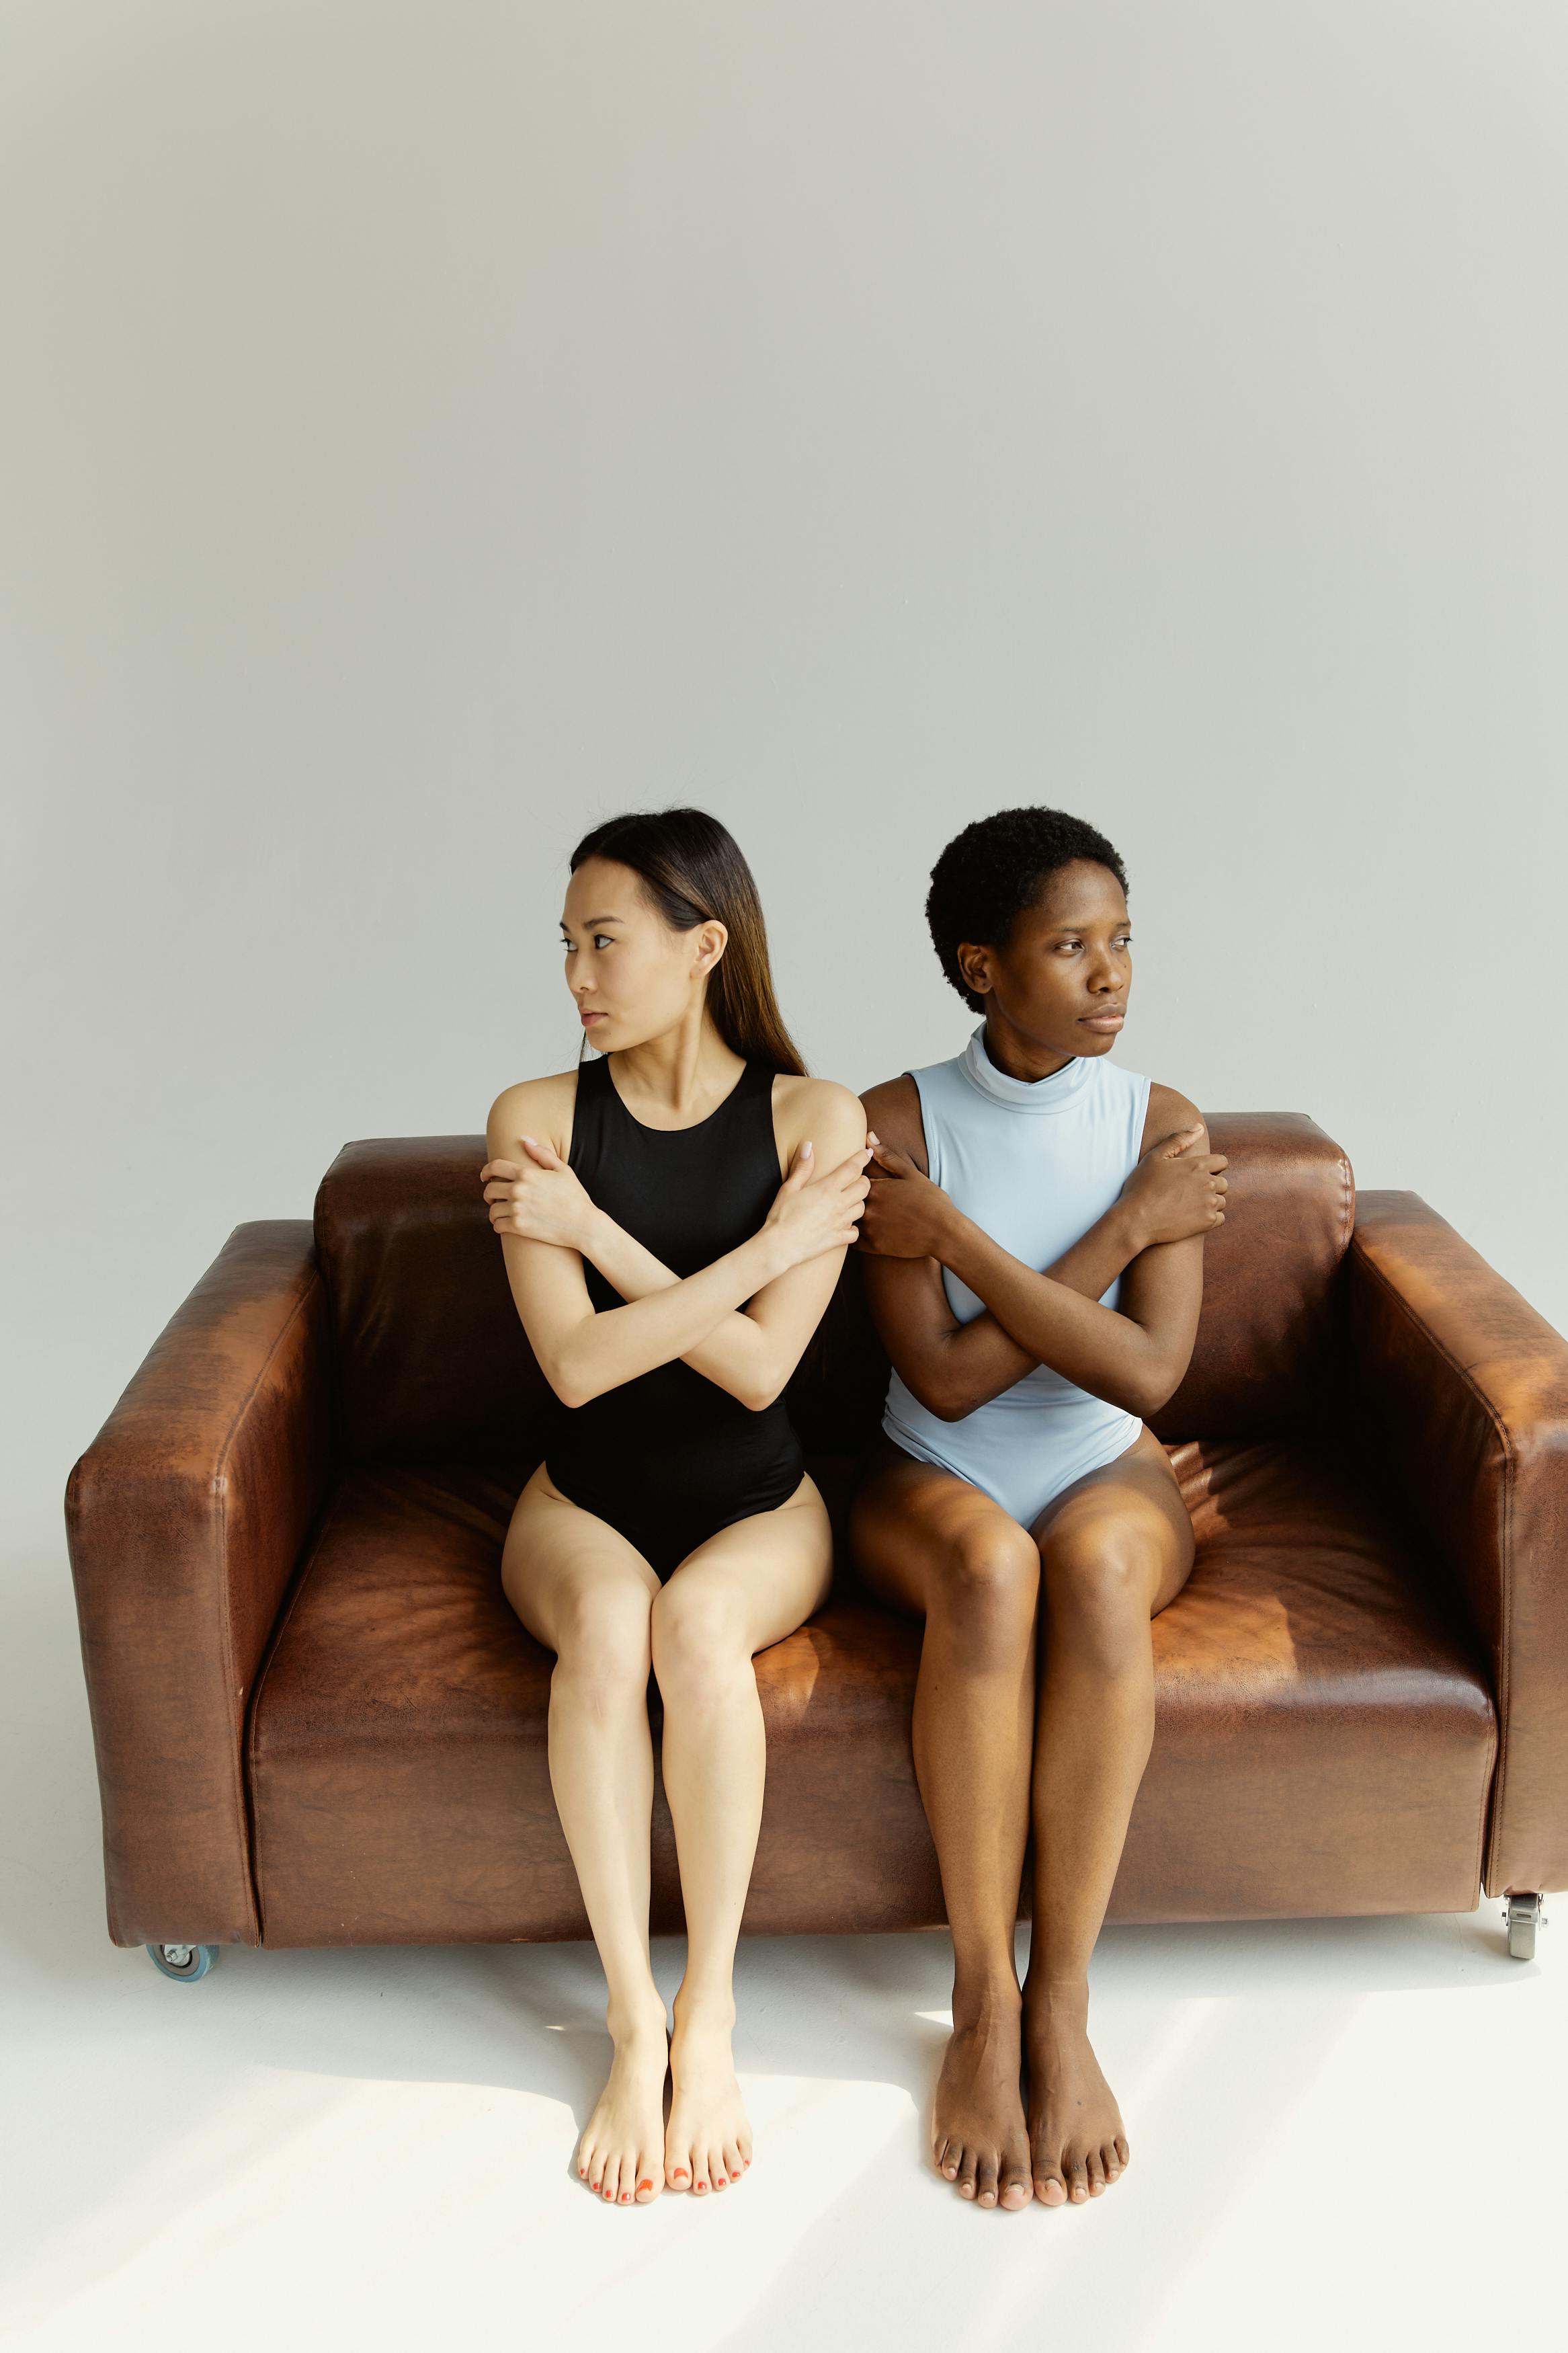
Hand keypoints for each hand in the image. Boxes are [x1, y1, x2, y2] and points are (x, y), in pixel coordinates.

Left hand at [480, 1139, 598, 1250]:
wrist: (583, 1225)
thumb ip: (542, 1154)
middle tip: (493, 1198)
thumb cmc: (575, 1197)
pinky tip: (503, 1225)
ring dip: (493, 1211)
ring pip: (492, 1209)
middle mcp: (519, 1190)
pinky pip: (497, 1225)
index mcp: (527, 1173)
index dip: (486, 1171)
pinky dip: (497, 1225)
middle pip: (490, 1189)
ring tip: (499, 1214)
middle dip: (489, 1193)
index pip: (495, 1167)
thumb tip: (525, 1140)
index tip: (484, 1176)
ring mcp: (518, 1209)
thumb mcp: (562, 1170)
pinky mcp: (519, 1227)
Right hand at [760, 1136, 873, 1271]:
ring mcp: (840, 1222)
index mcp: (827, 1189)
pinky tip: (846, 1225)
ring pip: (862, 1208)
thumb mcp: (789, 1188)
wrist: (780, 1246)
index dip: (861, 1158)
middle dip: (864, 1180)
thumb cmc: (781, 1216)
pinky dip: (853, 1227)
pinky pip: (855, 1232)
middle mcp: (838, 1204)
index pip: (851, 1168)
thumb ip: (802, 1167)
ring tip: (851, 1199)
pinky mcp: (838, 1239)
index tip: (866, 1153)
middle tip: (857, 1178)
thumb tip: (809, 1146)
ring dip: (858, 1202)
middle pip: (863, 1188)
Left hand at [853, 1130, 957, 1258]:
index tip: (861, 1184)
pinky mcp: (873, 1247)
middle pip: (847, 1201)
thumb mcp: (910, 1174)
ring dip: (851, 1218)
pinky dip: (855, 1236)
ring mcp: (870, 1229)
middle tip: (858, 1201)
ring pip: (849, 1221)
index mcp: (874, 1188)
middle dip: (850, 1200)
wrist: (944, 1232)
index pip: (851, 1181)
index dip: (855, 1182)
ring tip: (861, 1217)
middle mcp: (868, 1208)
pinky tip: (866, 1232)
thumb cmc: (931, 1201)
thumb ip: (887, 1156)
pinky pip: (854, 1241)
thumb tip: (869, 1136)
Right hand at [1118, 1123, 1227, 1248]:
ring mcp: (1209, 1203)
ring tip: (1190, 1206)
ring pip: (1221, 1201)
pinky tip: (1194, 1218)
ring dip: (1210, 1203)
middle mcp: (1207, 1183)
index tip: (1200, 1175)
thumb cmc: (1142, 1187)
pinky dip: (1211, 1218)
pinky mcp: (1207, 1222)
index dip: (1213, 1167)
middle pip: (1223, 1183)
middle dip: (1211, 1186)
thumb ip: (1178, 1140)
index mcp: (1197, 1165)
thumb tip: (1199, 1128)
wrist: (1136, 1220)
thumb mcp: (1155, 1157)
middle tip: (1190, 1193)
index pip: (1222, 1162)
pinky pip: (1220, 1218)